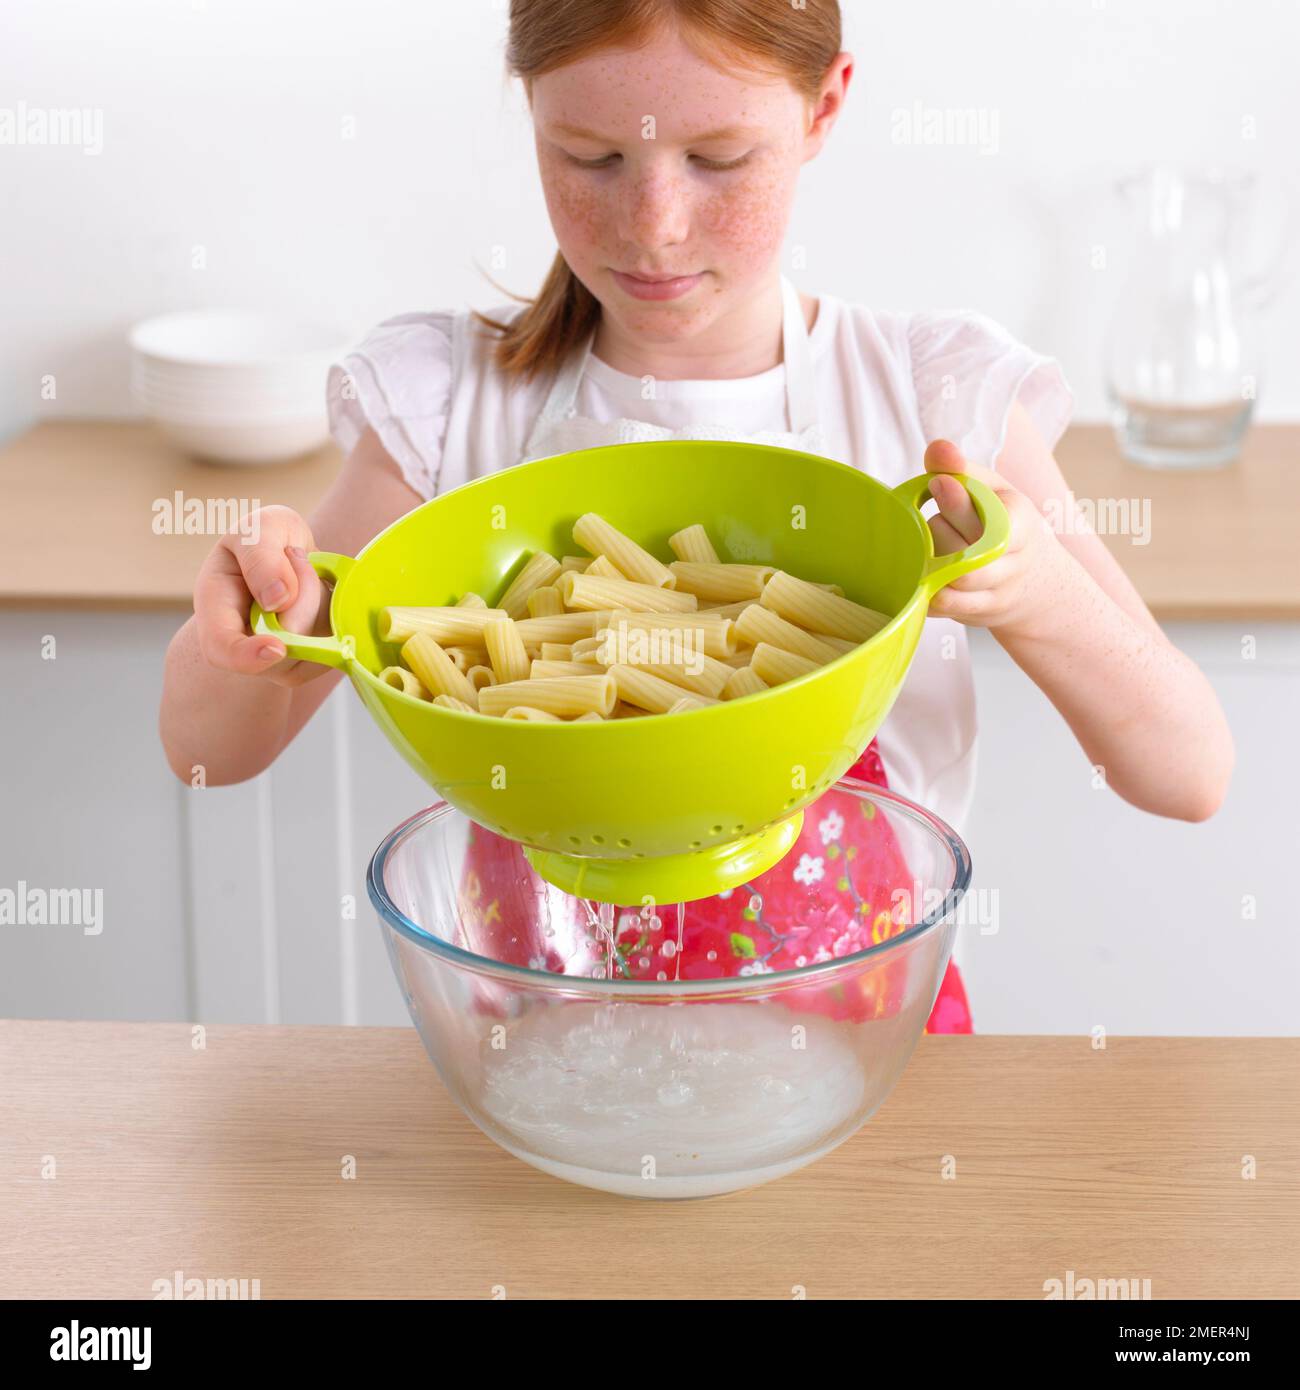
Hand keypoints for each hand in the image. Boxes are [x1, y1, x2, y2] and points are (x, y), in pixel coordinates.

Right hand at [192, 505, 330, 687]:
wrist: (289, 554)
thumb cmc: (265, 540)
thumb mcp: (257, 528)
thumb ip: (261, 556)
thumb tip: (279, 599)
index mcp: (215, 608)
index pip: (221, 649)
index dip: (247, 656)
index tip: (276, 648)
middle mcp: (243, 643)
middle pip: (284, 644)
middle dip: (304, 595)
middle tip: (295, 555)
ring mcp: (279, 660)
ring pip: (315, 645)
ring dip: (320, 598)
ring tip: (302, 570)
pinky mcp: (311, 663)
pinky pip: (337, 645)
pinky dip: (336, 612)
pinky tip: (318, 592)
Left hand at [921, 439, 1063, 637]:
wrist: (1037, 585)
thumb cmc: (1002, 527)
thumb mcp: (992, 492)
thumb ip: (961, 470)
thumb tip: (937, 449)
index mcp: (1021, 522)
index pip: (993, 517)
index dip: (961, 502)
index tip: (939, 484)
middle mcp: (1014, 560)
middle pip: (964, 550)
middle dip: (941, 531)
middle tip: (934, 517)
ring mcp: (997, 591)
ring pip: (950, 579)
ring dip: (931, 562)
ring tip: (931, 547)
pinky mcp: (977, 614)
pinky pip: (942, 604)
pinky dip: (926, 590)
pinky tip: (923, 575)